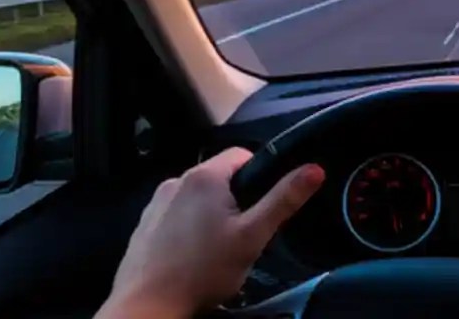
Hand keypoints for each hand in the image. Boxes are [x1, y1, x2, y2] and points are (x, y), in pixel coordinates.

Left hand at [96, 148, 324, 318]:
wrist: (147, 306)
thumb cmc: (203, 270)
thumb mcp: (253, 236)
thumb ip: (283, 200)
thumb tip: (315, 169)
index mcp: (205, 176)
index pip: (242, 154)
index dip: (260, 176)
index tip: (263, 207)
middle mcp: (176, 180)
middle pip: (219, 178)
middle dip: (235, 200)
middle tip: (245, 233)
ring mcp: (155, 203)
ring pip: (197, 198)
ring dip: (210, 213)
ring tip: (218, 248)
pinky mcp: (144, 224)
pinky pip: (175, 215)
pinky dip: (187, 228)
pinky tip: (192, 256)